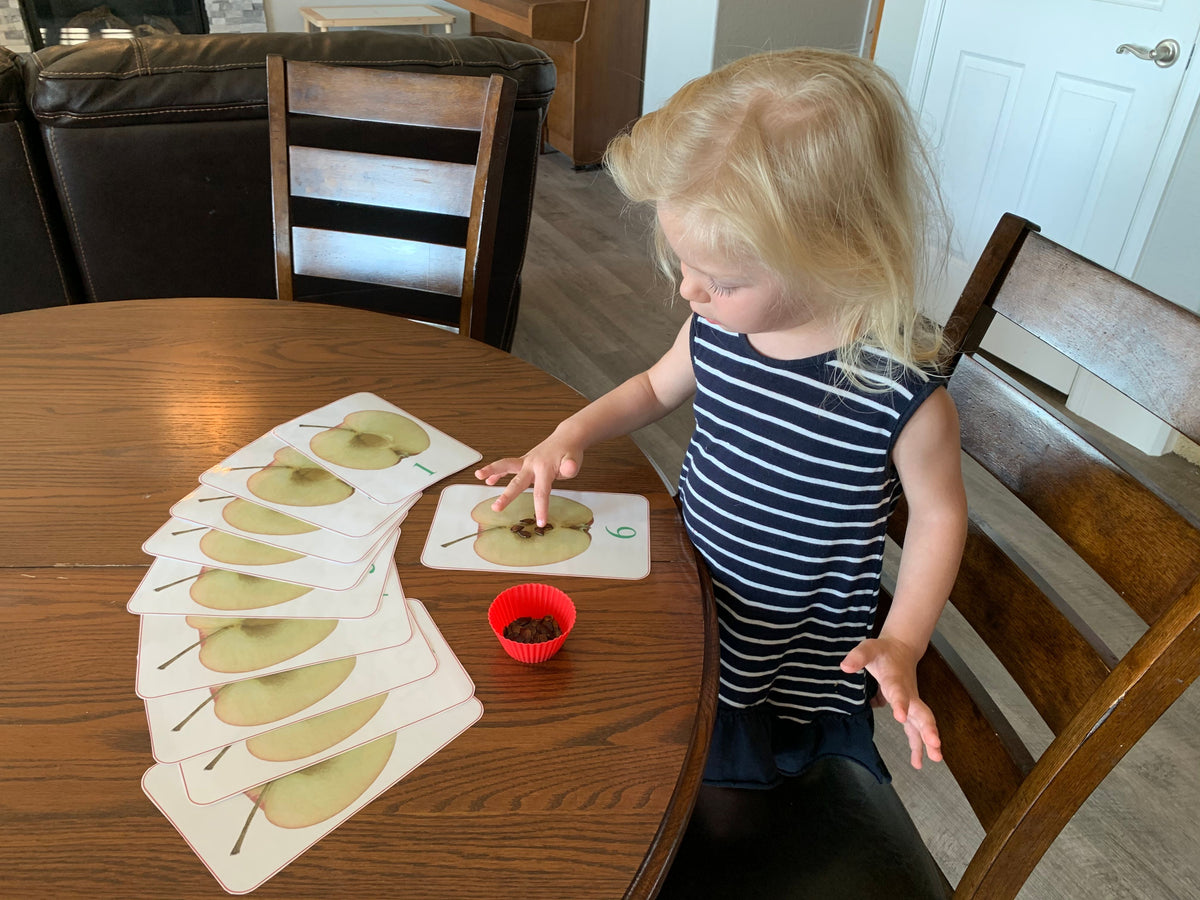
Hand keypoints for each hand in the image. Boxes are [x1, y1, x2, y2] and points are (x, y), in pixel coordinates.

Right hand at [474, 430, 582, 526]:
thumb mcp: (574, 460)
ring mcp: (526, 462)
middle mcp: (532, 464)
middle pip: (517, 482)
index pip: (541, 492)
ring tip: (479, 476)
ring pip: (506, 466)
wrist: (566, 437)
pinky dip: (497, 472)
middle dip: (506, 496)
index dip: (540, 508)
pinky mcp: (524, 461)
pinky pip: (507, 467)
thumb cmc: (570, 452)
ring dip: (492, 470)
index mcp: (545, 468)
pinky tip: (488, 480)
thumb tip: (569, 467)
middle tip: (496, 508)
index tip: (540, 523)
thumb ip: (570, 466)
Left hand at [840, 637, 941, 768]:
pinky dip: (918, 745)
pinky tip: (918, 763)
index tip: (900, 717)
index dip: (900, 704)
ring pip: (922, 723)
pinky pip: (916, 730)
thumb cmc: (883, 651)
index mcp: (895, 680)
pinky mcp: (911, 710)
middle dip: (927, 728)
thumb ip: (858, 657)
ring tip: (935, 759)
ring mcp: (912, 703)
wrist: (901, 649)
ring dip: (928, 741)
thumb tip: (845, 667)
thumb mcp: (868, 649)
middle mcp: (908, 694)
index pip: (898, 692)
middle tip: (934, 744)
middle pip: (921, 712)